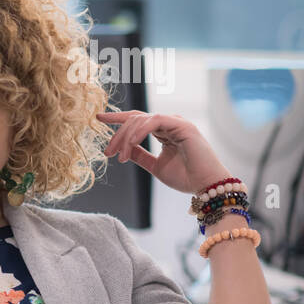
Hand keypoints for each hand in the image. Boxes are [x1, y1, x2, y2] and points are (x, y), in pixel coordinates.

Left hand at [97, 111, 231, 194]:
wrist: (205, 185)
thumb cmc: (185, 177)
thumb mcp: (155, 166)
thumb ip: (141, 156)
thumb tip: (125, 150)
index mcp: (164, 131)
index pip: (137, 119)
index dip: (117, 118)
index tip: (98, 118)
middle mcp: (169, 123)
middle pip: (134, 120)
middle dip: (117, 135)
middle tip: (106, 153)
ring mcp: (176, 122)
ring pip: (141, 120)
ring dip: (126, 139)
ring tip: (120, 157)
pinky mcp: (182, 125)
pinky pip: (154, 121)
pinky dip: (139, 132)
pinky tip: (131, 144)